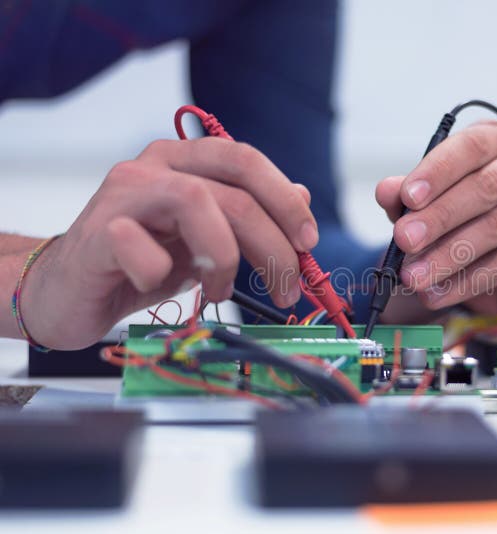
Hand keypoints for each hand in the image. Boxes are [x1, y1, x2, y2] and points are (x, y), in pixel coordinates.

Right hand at [21, 137, 316, 348]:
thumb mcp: (205, 240)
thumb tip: (302, 195)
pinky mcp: (95, 234)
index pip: (246, 160)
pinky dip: (163, 274)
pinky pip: (141, 247)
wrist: (66, 291)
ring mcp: (121, 197)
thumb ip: (247, 216)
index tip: (308, 243)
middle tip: (287, 288)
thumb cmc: (139, 263)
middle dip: (273, 244)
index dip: (285, 200)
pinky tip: (158, 285)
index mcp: (184, 161)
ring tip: (220, 291)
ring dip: (223, 258)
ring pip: (195, 203)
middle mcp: (153, 168)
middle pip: (233, 190)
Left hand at [375, 121, 496, 317]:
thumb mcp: (426, 200)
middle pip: (485, 187)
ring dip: (447, 256)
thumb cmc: (462, 215)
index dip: (438, 171)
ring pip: (495, 229)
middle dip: (439, 217)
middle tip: (404, 240)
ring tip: (413, 276)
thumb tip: (386, 191)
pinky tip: (436, 293)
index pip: (471, 146)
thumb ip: (405, 194)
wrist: (496, 259)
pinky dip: (464, 283)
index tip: (407, 197)